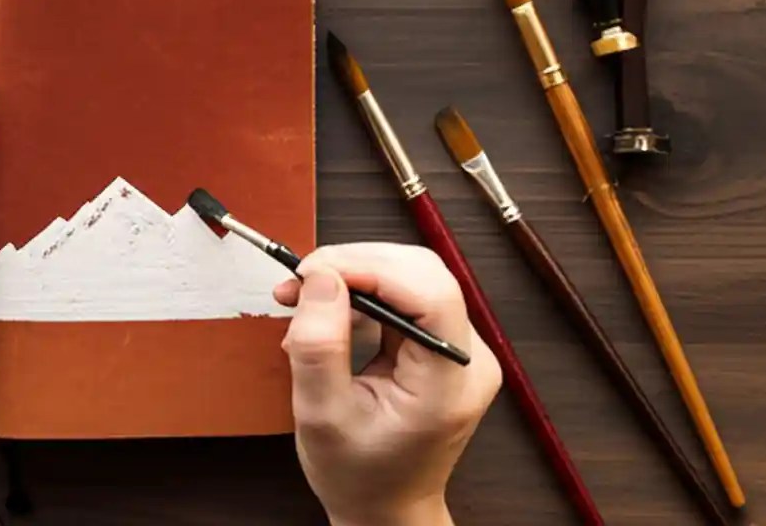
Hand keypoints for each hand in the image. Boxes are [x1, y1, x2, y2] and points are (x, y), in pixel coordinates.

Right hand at [274, 243, 501, 525]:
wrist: (386, 508)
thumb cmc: (359, 475)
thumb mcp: (321, 416)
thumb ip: (320, 346)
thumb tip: (321, 278)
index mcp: (449, 384)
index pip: (429, 292)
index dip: (369, 267)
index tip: (313, 271)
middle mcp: (467, 359)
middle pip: (420, 273)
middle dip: (353, 265)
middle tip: (298, 282)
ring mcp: (459, 350)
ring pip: (409, 277)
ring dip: (351, 277)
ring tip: (300, 301)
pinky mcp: (441, 346)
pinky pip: (403, 297)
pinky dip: (359, 295)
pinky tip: (324, 316)